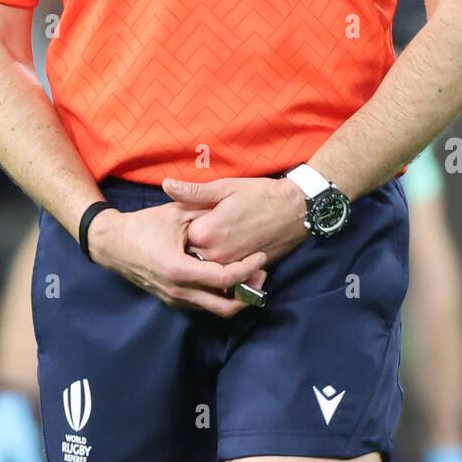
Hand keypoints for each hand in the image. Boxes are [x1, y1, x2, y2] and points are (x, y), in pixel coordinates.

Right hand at [87, 201, 266, 318]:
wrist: (113, 244)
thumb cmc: (143, 226)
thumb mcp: (176, 214)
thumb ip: (204, 212)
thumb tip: (233, 209)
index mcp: (180, 270)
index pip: (224, 279)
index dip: (247, 270)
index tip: (261, 257)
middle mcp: (179, 292)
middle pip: (225, 307)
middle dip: (248, 294)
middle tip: (261, 276)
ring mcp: (175, 300)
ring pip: (215, 310)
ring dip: (236, 297)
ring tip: (250, 276)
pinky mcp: (173, 300)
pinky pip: (203, 305)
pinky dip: (221, 296)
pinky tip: (229, 278)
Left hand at [162, 175, 308, 267]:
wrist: (295, 211)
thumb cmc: (260, 195)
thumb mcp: (225, 188)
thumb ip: (193, 193)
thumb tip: (166, 185)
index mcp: (205, 233)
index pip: (178, 236)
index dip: (184, 225)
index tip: (193, 215)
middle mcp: (214, 255)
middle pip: (189, 255)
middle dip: (192, 243)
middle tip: (211, 225)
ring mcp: (229, 267)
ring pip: (206, 267)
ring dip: (207, 256)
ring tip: (222, 236)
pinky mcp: (243, 274)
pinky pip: (224, 276)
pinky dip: (222, 268)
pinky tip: (230, 249)